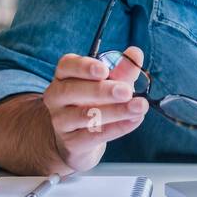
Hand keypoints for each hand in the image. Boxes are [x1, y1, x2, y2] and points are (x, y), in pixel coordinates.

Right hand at [42, 46, 148, 172]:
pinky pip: (93, 135)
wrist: (80, 138)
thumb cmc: (95, 102)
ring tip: (138, 107)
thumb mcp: (110, 83)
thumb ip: (122, 70)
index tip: (104, 69)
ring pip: (84, 115)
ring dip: (115, 111)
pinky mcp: (71, 142)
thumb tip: (135, 54)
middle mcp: (57, 97)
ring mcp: (61, 121)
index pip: (66, 66)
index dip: (84, 67)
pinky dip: (116, 128)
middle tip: (127, 91)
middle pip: (72, 91)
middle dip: (102, 90)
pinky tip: (133, 121)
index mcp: (64, 76)